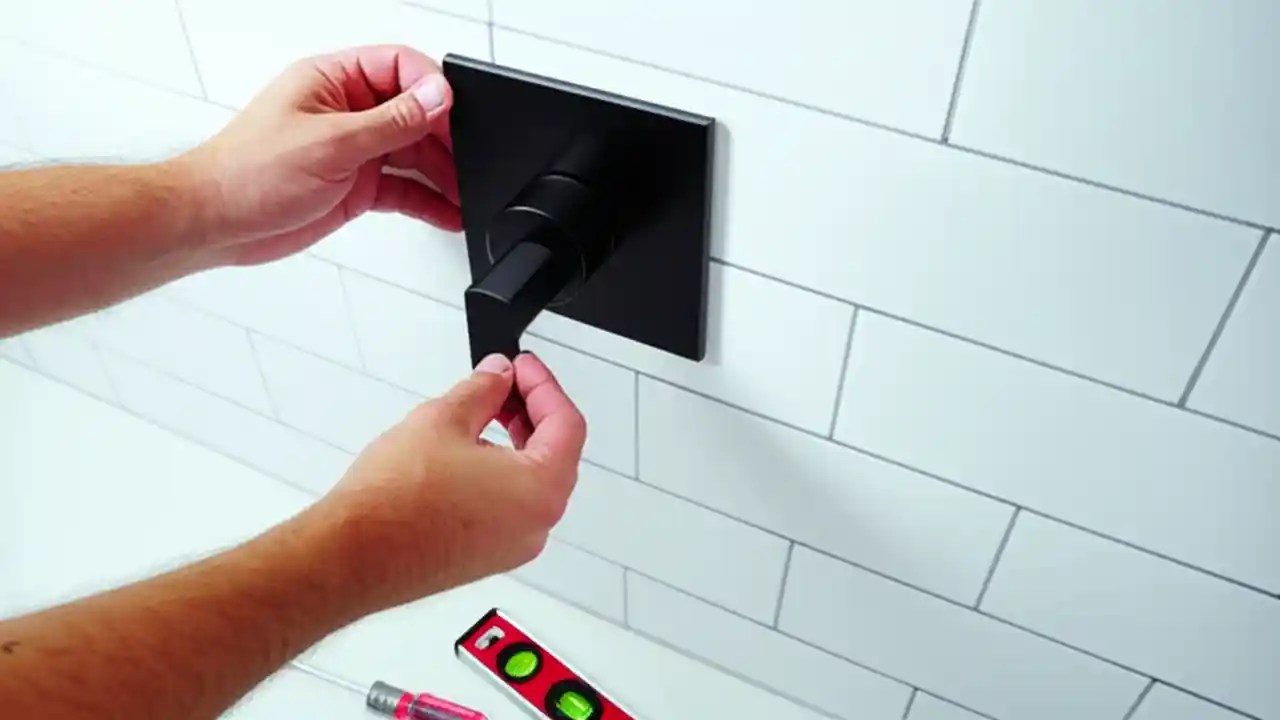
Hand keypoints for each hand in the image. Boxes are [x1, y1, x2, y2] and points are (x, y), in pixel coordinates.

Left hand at [177, 44, 460, 266]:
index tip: (452, 114)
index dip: (431, 87)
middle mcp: (346, 111)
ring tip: (464, 194)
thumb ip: (390, 121)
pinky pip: (403, 189)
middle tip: (466, 160)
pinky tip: (447, 212)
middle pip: (413, 113)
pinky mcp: (355, 186)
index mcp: (333, 81)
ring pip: (413, 154)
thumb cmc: (247, 174)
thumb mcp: (331, 142)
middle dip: (443, 137)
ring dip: (441, 174)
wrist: (217, 224)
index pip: (398, 66)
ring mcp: (353, 150)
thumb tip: (436, 97)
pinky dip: (427, 201)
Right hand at [307, 353, 586, 612]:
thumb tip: (498, 376)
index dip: (544, 385)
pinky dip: (500, 474)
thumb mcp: (444, 419)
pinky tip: (469, 453)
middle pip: (555, 454)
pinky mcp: (486, 557)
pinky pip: (509, 507)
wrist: (353, 555)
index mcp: (541, 490)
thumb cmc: (394, 503)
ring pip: (532, 482)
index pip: (566, 424)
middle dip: (531, 412)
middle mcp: (536, 525)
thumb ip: (483, 389)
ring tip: (482, 413)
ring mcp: (512, 547)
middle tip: (505, 384)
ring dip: (515, 442)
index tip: (524, 366)